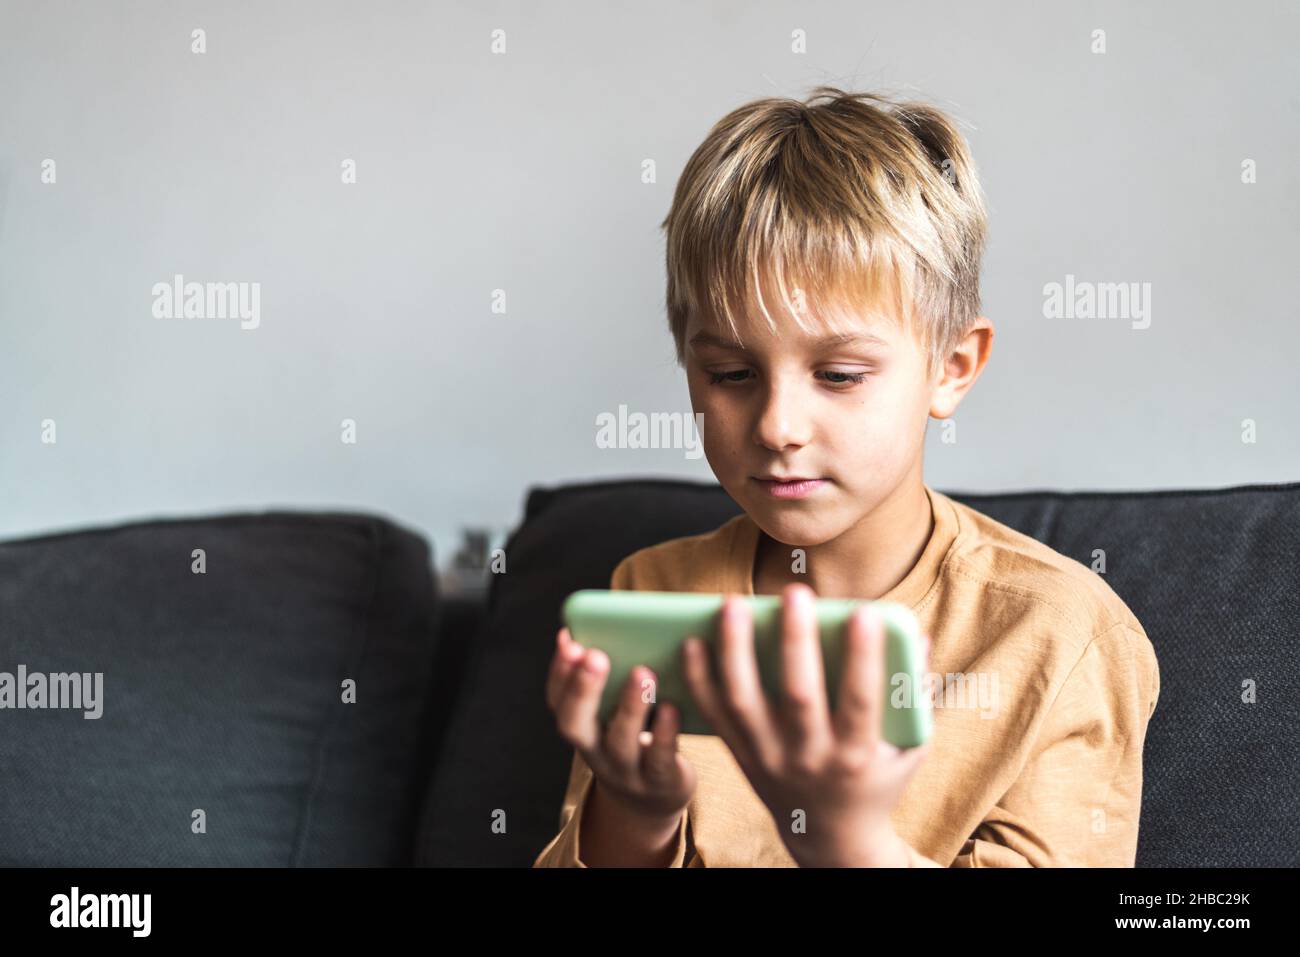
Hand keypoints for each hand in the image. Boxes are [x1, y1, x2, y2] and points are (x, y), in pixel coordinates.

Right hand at [545, 626, 696, 824]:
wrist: (657, 796)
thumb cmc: (639, 735)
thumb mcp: (619, 708)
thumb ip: (618, 673)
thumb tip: (623, 621)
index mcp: (582, 725)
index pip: (557, 701)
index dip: (560, 672)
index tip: (569, 640)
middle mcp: (595, 750)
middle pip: (575, 725)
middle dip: (582, 689)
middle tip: (595, 655)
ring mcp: (626, 771)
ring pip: (621, 742)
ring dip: (630, 706)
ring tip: (643, 673)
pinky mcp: (659, 782)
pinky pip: (659, 759)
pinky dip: (664, 733)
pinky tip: (672, 707)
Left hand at [680, 583, 932, 866]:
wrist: (830, 834)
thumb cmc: (876, 775)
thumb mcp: (908, 747)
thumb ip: (912, 690)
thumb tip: (913, 633)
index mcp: (856, 755)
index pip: (860, 701)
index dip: (863, 658)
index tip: (863, 612)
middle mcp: (809, 758)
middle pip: (798, 696)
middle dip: (796, 642)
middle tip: (795, 593)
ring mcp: (769, 757)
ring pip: (744, 701)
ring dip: (735, 650)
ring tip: (732, 603)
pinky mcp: (740, 754)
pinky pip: (714, 714)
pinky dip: (699, 678)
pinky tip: (692, 640)